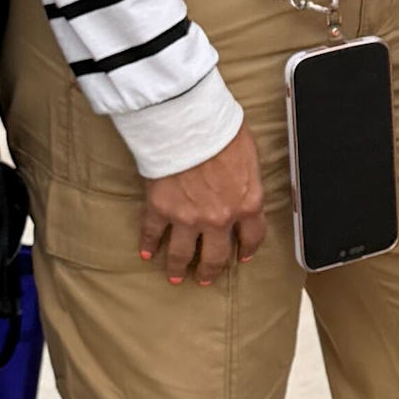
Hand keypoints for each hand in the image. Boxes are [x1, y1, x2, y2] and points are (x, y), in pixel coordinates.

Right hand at [140, 130, 266, 286]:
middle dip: (210, 270)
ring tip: (174, 276)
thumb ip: (249, 179)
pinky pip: (152, 233)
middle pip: (216, 257)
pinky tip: (145, 252)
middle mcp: (219, 218)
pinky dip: (147, 244)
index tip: (241, 257)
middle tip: (204, 277)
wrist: (188, 120)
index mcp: (247, 204)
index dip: (247, 250)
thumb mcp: (250, 154)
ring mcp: (188, 217)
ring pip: (181, 254)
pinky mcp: (160, 209)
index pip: (252, 238)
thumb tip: (246, 184)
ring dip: (177, 267)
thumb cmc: (222, 129)